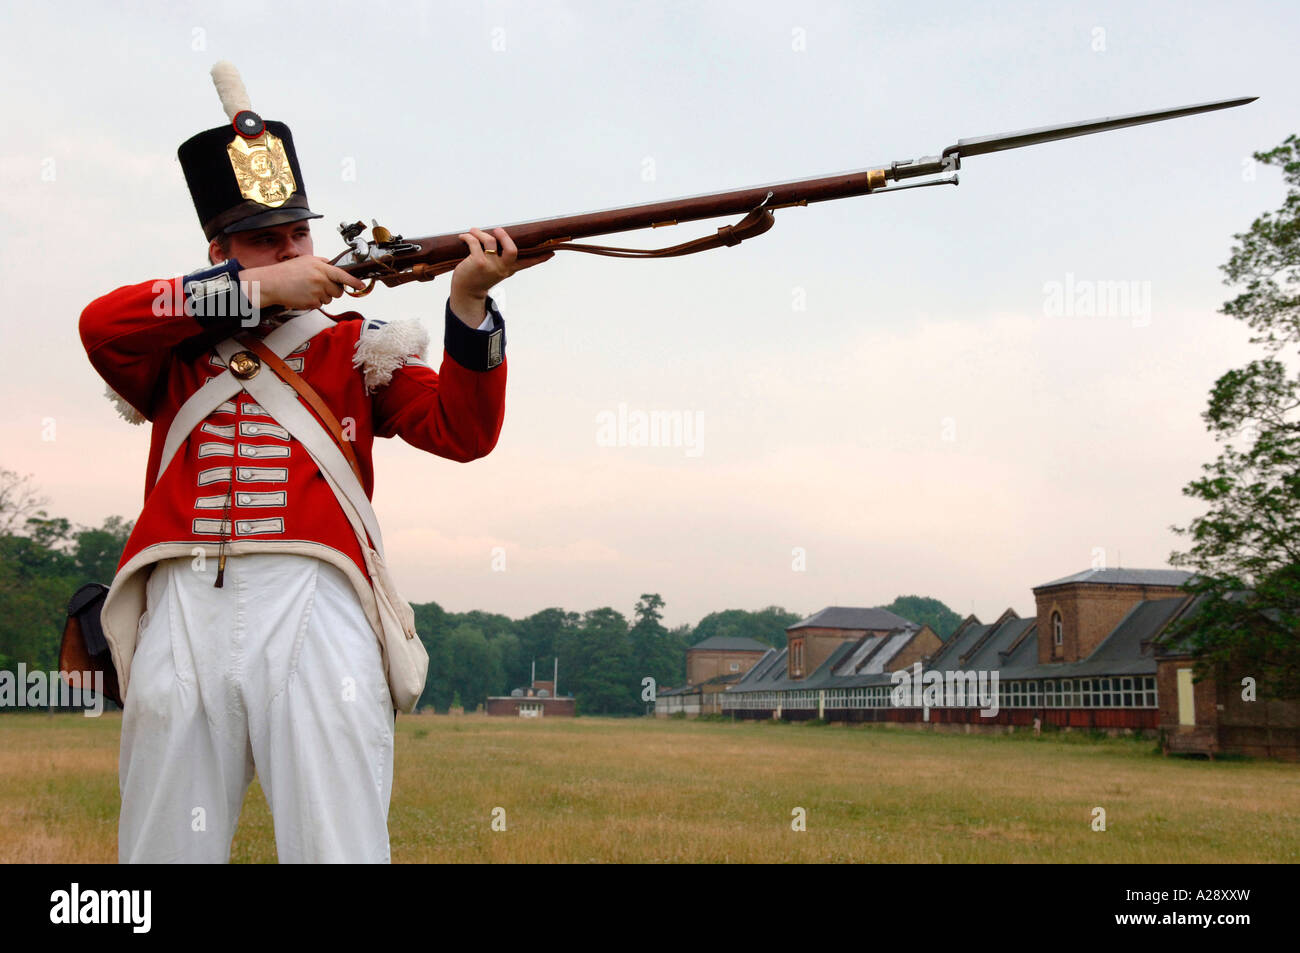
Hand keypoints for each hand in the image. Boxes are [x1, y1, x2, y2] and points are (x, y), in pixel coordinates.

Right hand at [239, 257, 366, 310]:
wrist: (271, 283)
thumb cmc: (287, 272)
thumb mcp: (306, 260)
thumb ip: (322, 263)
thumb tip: (335, 267)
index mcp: (321, 267)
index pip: (343, 275)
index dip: (354, 282)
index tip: (361, 285)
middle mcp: (321, 279)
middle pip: (338, 291)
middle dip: (333, 290)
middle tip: (321, 286)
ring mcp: (317, 292)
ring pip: (330, 298)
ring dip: (323, 296)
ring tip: (308, 289)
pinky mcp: (312, 303)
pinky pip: (320, 305)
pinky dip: (314, 302)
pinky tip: (304, 295)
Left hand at [450, 227, 554, 324]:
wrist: (466, 292)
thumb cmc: (480, 277)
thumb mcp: (495, 269)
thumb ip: (501, 258)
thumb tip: (499, 237)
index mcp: (509, 269)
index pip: (528, 263)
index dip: (540, 258)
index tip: (552, 253)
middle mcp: (502, 268)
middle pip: (512, 250)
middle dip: (505, 236)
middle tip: (498, 230)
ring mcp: (490, 266)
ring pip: (490, 241)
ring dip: (479, 232)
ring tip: (474, 231)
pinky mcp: (477, 263)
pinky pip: (474, 243)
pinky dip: (467, 237)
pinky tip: (463, 237)